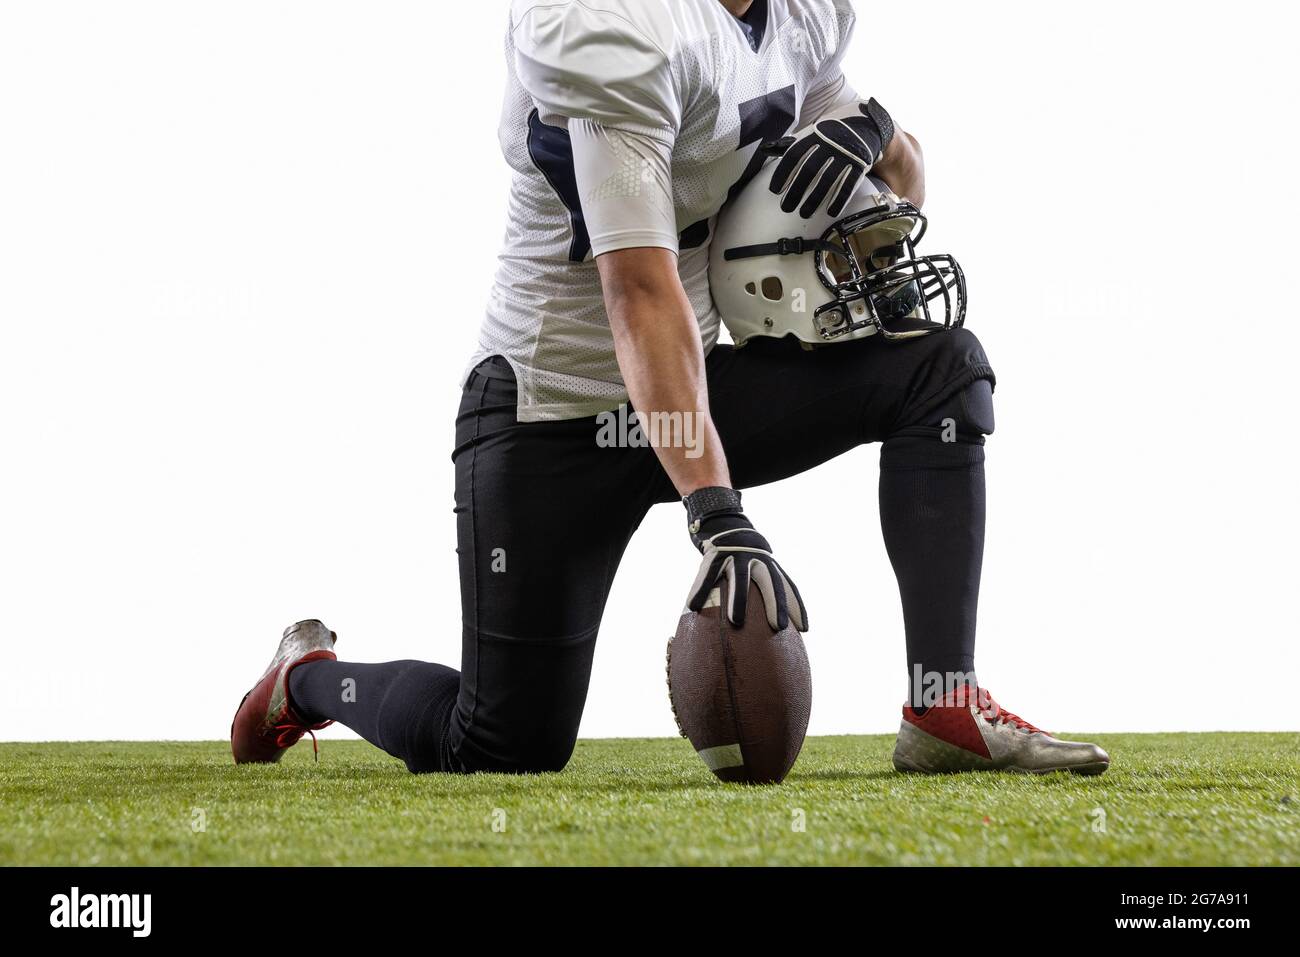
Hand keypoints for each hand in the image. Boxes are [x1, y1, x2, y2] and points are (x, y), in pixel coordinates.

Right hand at [682, 487, 807, 631]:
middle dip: (776, 604)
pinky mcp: (715, 553)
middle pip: (770, 582)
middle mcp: (756, 558)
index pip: (787, 586)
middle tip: (779, 627)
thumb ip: (760, 585)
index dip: (796, 606)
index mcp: (768, 564)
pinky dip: (699, 590)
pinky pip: (706, 574)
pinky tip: (693, 606)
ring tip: (736, 622)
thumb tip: (760, 619)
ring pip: (739, 579)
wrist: (720, 519)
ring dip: (739, 601)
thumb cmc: (739, 550)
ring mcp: (736, 554)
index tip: (805, 628)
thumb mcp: (754, 562)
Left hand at [769, 98, 894, 218]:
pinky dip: (838, 199)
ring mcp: (845, 154)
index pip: (795, 155)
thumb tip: (766, 149)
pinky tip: (830, 212)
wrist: (865, 124)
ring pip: (827, 180)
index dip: (783, 173)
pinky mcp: (860, 164)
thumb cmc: (831, 133)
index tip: (775, 190)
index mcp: (814, 135)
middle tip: (786, 208)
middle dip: (796, 191)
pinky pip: (848, 184)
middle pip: (809, 171)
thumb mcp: (811, 133)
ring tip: (804, 213)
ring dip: (814, 199)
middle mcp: (829, 144)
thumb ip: (791, 144)